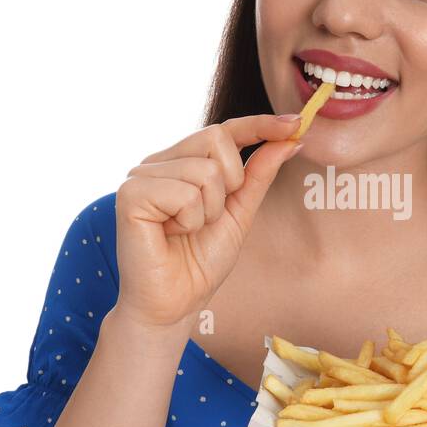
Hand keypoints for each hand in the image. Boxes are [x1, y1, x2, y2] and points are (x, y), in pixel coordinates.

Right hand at [111, 113, 302, 329]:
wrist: (175, 304)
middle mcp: (159, 162)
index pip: (223, 130)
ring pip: (204, 170)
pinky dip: (189, 219)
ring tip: (187, 230)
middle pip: (215, 138)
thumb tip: (291, 138)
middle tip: (210, 217)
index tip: (297, 122)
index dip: (259, 124)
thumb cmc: (201, 262)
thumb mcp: (240, 212)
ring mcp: (141, 176)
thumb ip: (260, 174)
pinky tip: (171, 233)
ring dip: (209, 210)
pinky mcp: (130, 195)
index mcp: (182, 162)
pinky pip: (184, 193)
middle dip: (230, 183)